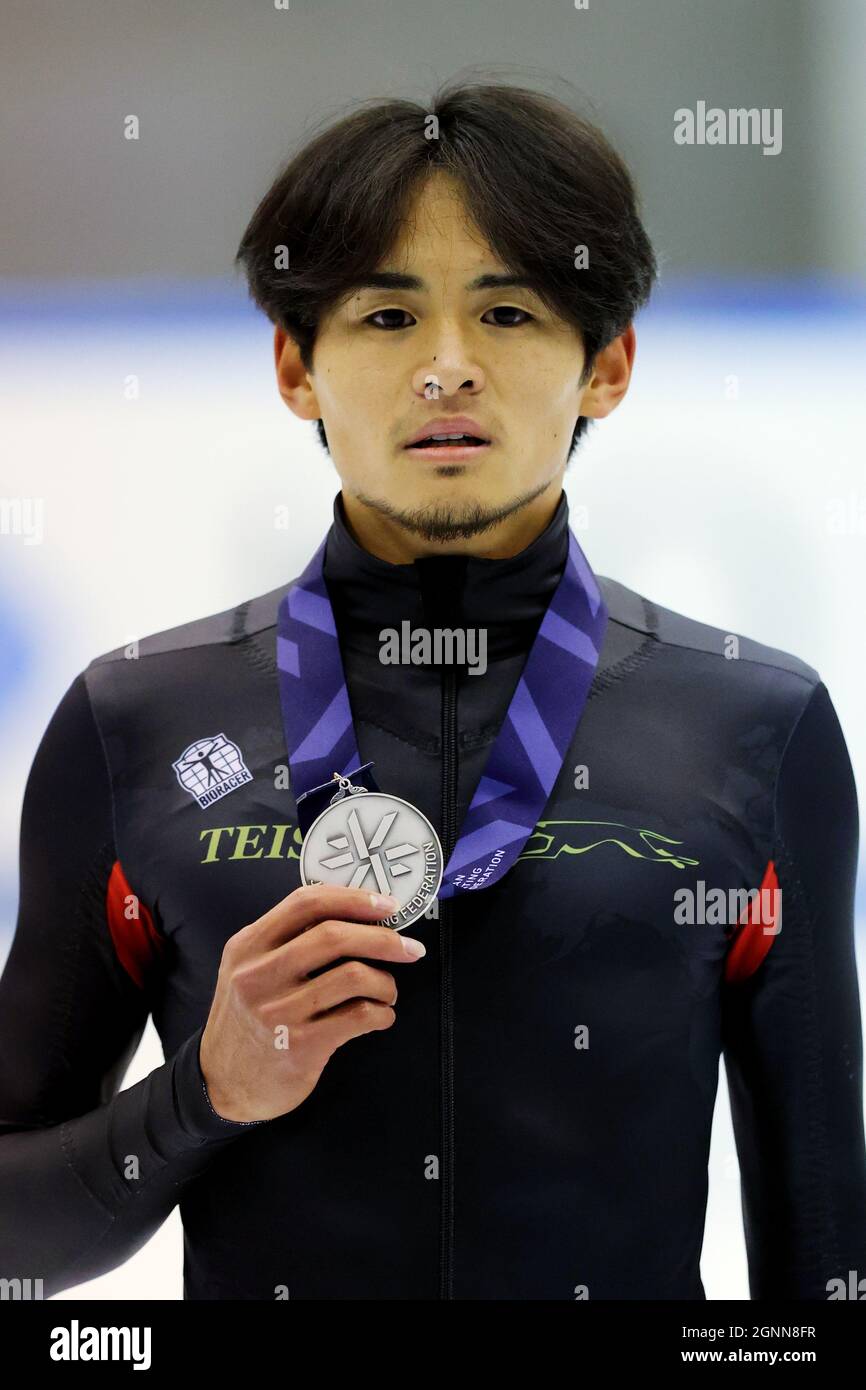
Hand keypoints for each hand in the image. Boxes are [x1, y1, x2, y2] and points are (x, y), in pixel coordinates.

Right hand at [199, 884, 426, 1121]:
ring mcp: (279, 1012)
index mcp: (248, 945)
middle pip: (334, 936)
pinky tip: (380, 1016)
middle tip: (410, 948)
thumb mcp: (247, 968)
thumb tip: (353, 912)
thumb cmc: (248, 1018)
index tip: (387, 905)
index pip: (306, 903)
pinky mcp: (300, 1046)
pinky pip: (359, 1016)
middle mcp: (258, 975)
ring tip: (387, 991)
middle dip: (384, 938)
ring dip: (386, 982)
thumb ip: (286, 940)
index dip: (354, 899)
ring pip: (354, 976)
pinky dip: (382, 1013)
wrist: (223, 1084)